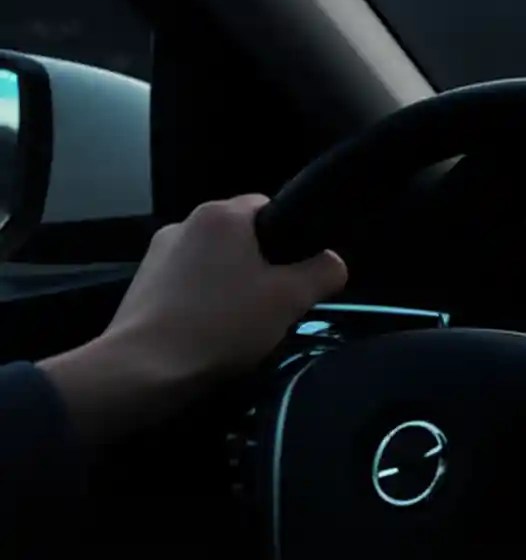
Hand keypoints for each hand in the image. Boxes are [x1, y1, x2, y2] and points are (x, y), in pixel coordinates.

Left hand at [39, 194, 346, 442]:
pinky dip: (200, 301)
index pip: (269, 207)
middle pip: (240, 237)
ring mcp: (156, 253)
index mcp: (221, 214)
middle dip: (259, 265)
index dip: (290, 239)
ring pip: (212, 262)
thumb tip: (332, 262)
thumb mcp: (290, 300)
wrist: (143, 370)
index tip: (295, 276)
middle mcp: (185, 222)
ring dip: (228, 284)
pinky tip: (206, 333)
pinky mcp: (140, 284)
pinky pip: (186, 283)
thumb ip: (323, 272)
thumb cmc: (222, 325)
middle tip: (272, 306)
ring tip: (237, 325)